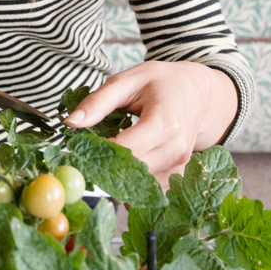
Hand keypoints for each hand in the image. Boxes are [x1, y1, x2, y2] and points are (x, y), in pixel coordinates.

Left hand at [63, 60, 237, 186]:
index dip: (97, 150)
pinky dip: (132, 183)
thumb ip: (98, 101)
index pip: (124, 149)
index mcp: (164, 122)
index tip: (77, 146)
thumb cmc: (162, 82)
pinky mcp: (178, 174)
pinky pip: (149, 189)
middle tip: (85, 155)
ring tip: (104, 156)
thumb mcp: (128, 80)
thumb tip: (71, 123)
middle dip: (104, 166)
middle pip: (131, 171)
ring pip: (138, 184)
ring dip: (116, 176)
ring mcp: (179, 165)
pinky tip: (121, 167)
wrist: (199, 92)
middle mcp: (175, 149)